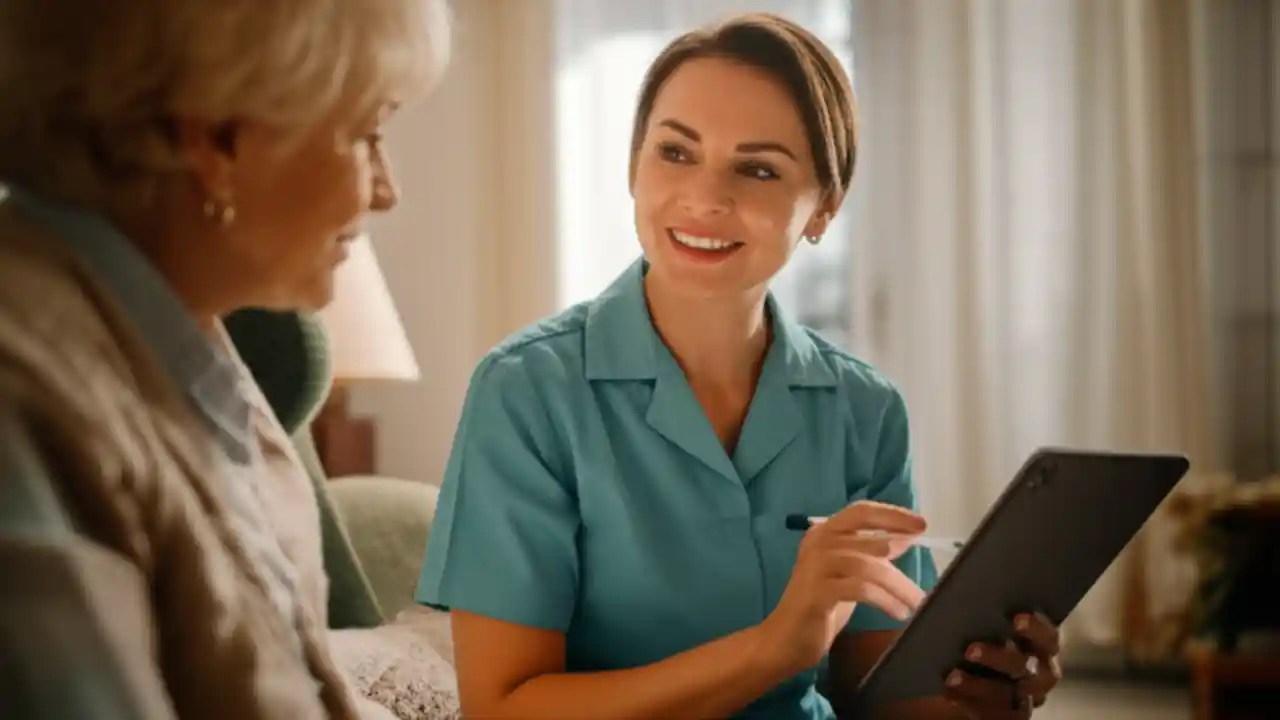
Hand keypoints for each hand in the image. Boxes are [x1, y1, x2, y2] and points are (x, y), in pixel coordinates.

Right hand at [759, 501, 927, 673]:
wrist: (786, 639)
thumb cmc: (821, 606)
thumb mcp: (851, 574)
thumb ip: (872, 555)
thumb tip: (906, 537)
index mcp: (824, 533)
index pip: (861, 512)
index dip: (892, 515)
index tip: (920, 524)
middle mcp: (818, 542)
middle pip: (869, 540)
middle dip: (903, 562)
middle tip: (923, 573)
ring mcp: (815, 566)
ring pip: (868, 566)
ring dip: (898, 585)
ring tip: (916, 603)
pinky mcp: (817, 592)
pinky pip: (860, 589)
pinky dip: (884, 600)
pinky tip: (898, 612)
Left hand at [943, 612, 1062, 717]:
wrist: (961, 664)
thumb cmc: (976, 629)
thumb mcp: (981, 615)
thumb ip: (982, 604)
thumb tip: (966, 585)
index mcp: (1039, 643)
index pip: (1049, 637)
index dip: (1037, 629)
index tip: (1016, 619)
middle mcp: (1039, 672)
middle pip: (1028, 668)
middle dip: (1000, 658)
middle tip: (970, 649)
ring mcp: (1023, 698)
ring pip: (1009, 696)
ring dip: (980, 686)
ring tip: (952, 675)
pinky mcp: (1004, 715)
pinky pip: (990, 714)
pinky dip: (967, 701)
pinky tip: (947, 690)